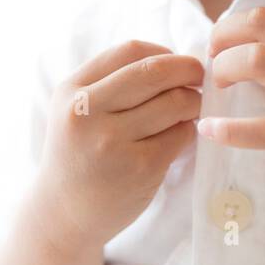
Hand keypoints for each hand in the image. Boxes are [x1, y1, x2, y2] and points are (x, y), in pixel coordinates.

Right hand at [35, 40, 203, 248]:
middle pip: (156, 71)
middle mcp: (87, 111)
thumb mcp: (76, 109)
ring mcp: (112, 140)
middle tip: (200, 78)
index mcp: (72, 90)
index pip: (130, 51)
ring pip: (175, 102)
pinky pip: (181, 135)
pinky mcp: (139, 167)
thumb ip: (113, 81)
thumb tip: (175, 59)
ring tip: (190, 109)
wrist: (64, 213)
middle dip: (189, 70)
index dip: (164, 52)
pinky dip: (188, 131)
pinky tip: (180, 136)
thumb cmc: (80, 154)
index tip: (175, 64)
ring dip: (193, 102)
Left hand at [201, 7, 264, 204]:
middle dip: (222, 37)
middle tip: (211, 61)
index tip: (222, 49)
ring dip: (225, 70)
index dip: (236, 30)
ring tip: (216, 89)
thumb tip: (257, 51)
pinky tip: (211, 132)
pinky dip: (231, 129)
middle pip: (260, 23)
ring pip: (258, 60)